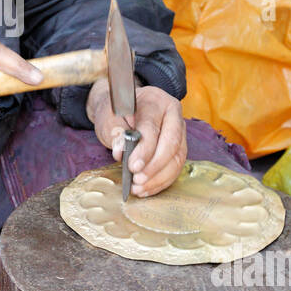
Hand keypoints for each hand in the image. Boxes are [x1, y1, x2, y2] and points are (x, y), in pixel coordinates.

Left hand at [86, 78, 186, 195]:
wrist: (125, 110)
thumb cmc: (118, 112)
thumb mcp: (110, 117)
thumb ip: (116, 132)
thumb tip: (121, 150)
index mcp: (155, 101)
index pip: (152, 128)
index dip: (143, 150)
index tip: (132, 166)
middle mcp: (172, 114)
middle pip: (171, 144)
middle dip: (154, 167)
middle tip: (137, 180)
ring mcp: (180, 131)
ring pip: (177, 158)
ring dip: (158, 178)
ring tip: (139, 188)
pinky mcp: (180, 147)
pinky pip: (176, 167)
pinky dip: (162, 181)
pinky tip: (147, 189)